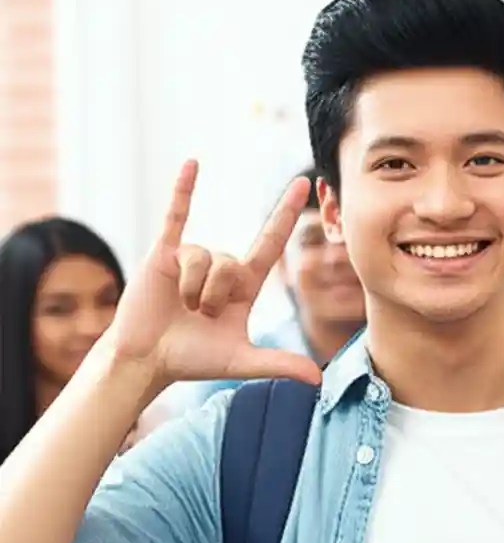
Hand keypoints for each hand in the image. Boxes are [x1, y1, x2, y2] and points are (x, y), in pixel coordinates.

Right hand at [102, 161, 321, 391]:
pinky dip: (184, 190)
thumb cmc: (193, 359)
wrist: (146, 360)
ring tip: (181, 307)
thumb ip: (279, 364)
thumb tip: (318, 380)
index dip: (286, 213)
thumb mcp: (241, 361)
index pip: (270, 241)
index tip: (304, 183)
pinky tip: (192, 163)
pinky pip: (176, 216)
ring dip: (193, 287)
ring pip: (204, 258)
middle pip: (232, 263)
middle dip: (216, 294)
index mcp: (245, 285)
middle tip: (201, 315)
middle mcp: (222, 266)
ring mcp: (193, 257)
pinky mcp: (164, 253)